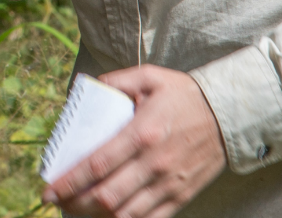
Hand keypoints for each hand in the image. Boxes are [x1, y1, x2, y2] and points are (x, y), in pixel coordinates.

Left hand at [45, 65, 226, 217]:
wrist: (232, 114)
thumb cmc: (188, 96)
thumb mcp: (152, 77)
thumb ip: (118, 80)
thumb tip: (91, 86)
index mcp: (142, 133)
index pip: (97, 165)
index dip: (69, 181)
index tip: (49, 189)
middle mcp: (154, 163)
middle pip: (106, 196)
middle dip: (75, 203)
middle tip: (57, 201)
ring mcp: (168, 183)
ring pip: (124, 214)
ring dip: (96, 216)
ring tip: (77, 210)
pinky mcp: (181, 195)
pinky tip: (108, 217)